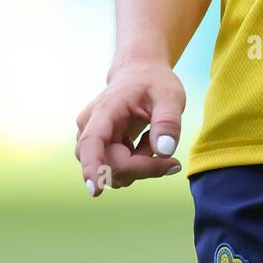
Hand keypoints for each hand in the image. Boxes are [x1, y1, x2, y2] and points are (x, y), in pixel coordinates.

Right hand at [75, 62, 185, 196]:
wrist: (140, 72)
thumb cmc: (154, 82)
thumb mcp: (170, 95)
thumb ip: (168, 122)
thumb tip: (164, 151)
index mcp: (106, 109)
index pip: (92, 141)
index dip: (93, 167)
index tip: (95, 190)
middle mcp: (89, 126)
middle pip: (109, 164)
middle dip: (142, 168)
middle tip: (172, 161)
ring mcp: (90, 138)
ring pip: (113, 171)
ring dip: (139, 164)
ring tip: (153, 137)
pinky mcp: (97, 148)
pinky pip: (116, 169)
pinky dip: (137, 163)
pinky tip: (146, 142)